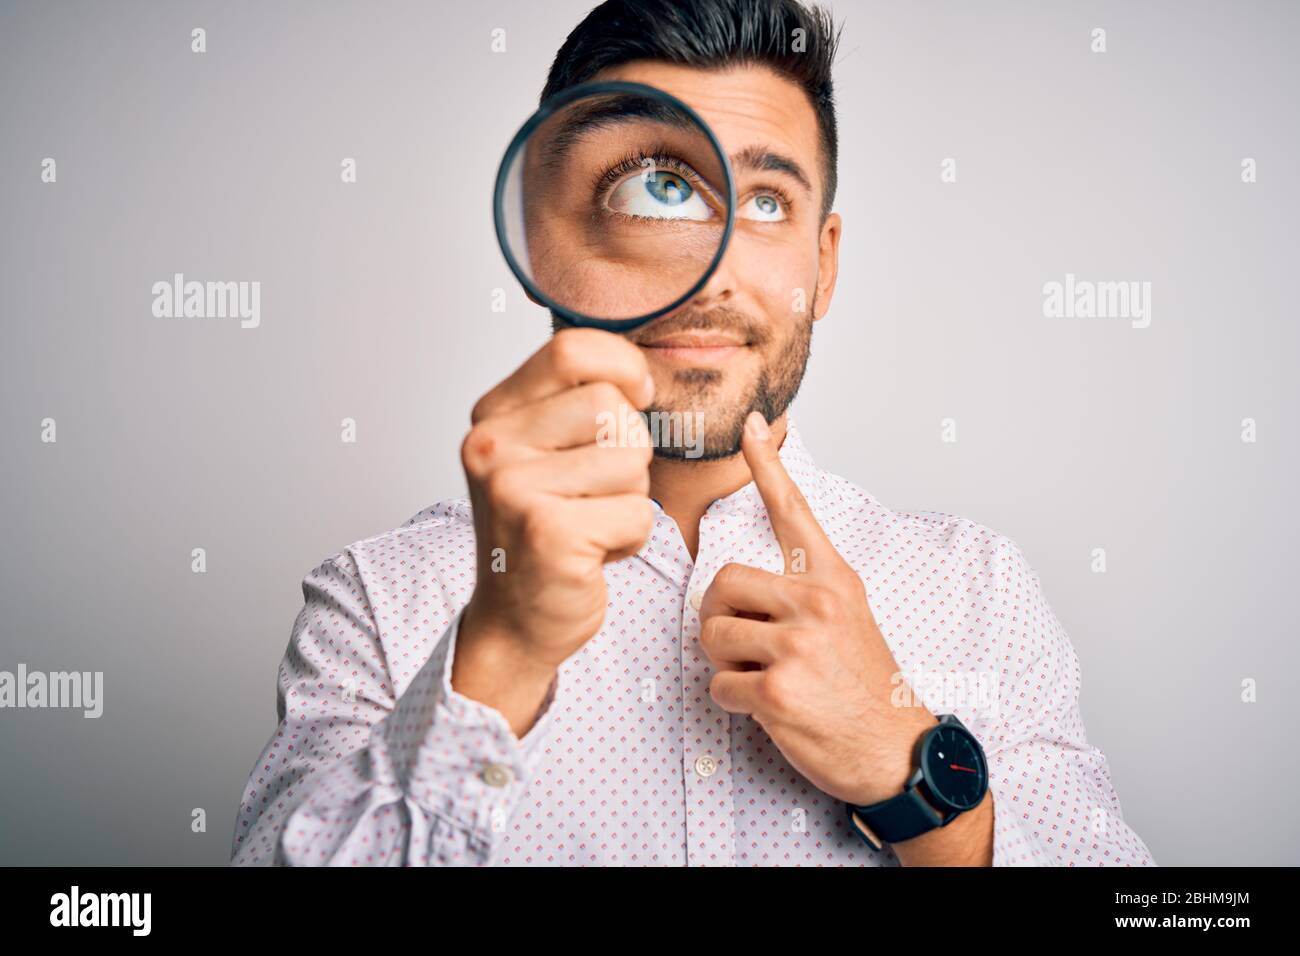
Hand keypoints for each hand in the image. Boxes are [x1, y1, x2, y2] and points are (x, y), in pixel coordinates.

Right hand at [458, 328, 656, 678]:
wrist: (515, 622)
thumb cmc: (545, 531)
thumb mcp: (546, 452)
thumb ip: (578, 402)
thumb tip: (645, 368)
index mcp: (492, 414)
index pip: (572, 348)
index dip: (623, 369)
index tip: (635, 399)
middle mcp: (493, 444)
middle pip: (612, 405)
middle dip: (630, 450)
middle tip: (598, 489)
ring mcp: (515, 488)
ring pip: (632, 458)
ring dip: (631, 498)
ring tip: (592, 522)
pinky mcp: (548, 533)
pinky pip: (637, 513)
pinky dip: (629, 539)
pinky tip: (592, 554)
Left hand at [699, 411, 938, 806]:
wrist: (898, 751)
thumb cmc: (867, 685)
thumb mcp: (851, 618)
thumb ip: (804, 591)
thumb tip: (742, 584)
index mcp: (834, 579)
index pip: (794, 511)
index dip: (767, 465)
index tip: (751, 425)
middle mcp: (816, 603)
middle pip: (722, 583)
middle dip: (719, 617)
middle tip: (745, 644)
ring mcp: (797, 646)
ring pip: (712, 634)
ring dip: (724, 662)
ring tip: (762, 676)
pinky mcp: (777, 691)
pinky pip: (718, 684)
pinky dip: (731, 700)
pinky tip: (768, 707)